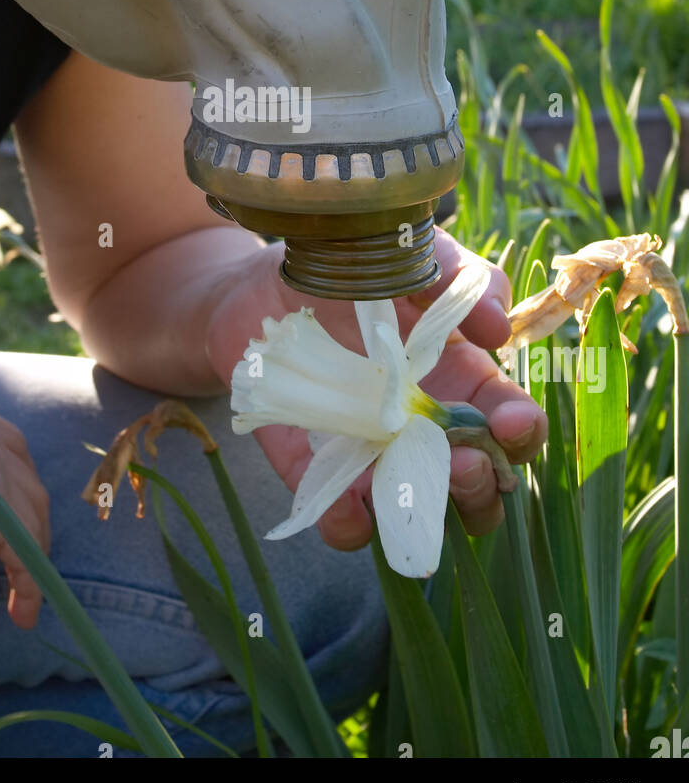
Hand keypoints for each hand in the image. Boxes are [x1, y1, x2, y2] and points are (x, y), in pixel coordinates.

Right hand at [0, 344, 48, 627]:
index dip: (11, 490)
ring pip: (31, 522)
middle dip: (30, 525)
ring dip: (30, 558)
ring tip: (25, 596)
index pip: (8, 458)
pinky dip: (29, 586)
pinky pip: (23, 554)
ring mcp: (3, 475)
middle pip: (29, 491)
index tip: (4, 514)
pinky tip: (24, 614)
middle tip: (22, 559)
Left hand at [204, 228, 546, 549]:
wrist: (261, 285)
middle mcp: (425, 429)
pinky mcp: (319, 470)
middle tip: (462, 460)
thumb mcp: (415, 256)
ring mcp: (375, 455)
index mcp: (463, 380)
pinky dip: (352, 526)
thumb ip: (463, 279)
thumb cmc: (353, 268)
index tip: (510, 422)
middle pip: (479, 486)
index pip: (512, 425)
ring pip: (422, 514)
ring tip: (412, 485)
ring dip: (429, 515)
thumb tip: (499, 326)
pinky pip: (345, 521)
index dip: (521, 431)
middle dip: (482, 485)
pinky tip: (350, 508)